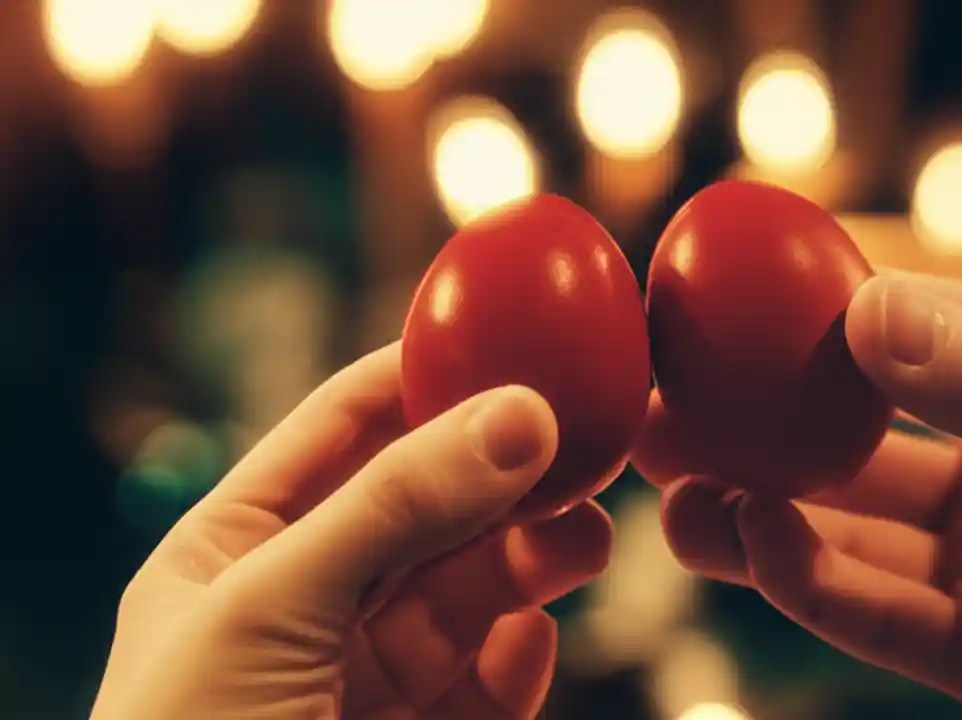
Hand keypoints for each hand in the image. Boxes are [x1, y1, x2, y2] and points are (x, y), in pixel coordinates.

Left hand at [92, 344, 610, 719]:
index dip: (421, 378)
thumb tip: (514, 413)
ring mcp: (361, 683)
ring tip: (589, 533)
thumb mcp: (272, 605)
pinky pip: (485, 689)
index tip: (510, 340)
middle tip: (584, 439)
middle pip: (424, 510)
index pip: (340, 431)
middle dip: (500, 473)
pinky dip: (519, 661)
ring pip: (467, 596)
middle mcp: (303, 608)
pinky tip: (536, 638)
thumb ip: (396, 506)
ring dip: (530, 558)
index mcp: (235, 552)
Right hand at [636, 274, 961, 718]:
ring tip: (676, 492)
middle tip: (660, 412)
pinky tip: (755, 542)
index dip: (812, 323)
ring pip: (850, 530)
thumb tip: (862, 316)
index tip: (719, 316)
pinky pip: (882, 615)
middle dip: (757, 426)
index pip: (911, 331)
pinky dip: (809, 583)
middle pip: (857, 436)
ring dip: (757, 509)